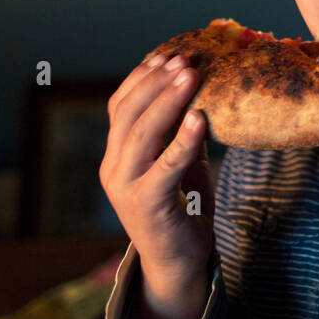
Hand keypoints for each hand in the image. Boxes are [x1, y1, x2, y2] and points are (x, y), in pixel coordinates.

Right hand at [99, 53, 215, 291]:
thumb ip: (184, 132)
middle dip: (155, 83)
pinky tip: (199, 118)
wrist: (180, 263)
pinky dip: (182, 140)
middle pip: (126, 113)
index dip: (142, 78)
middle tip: (183, 60)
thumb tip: (204, 90)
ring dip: (167, 101)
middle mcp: (113, 167)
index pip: (120, 106)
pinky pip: (164, 166)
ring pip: (140, 134)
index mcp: (117, 155)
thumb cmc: (185, 209)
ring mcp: (125, 187)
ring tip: (191, 76)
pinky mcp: (145, 204)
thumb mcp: (183, 162)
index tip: (167, 55)